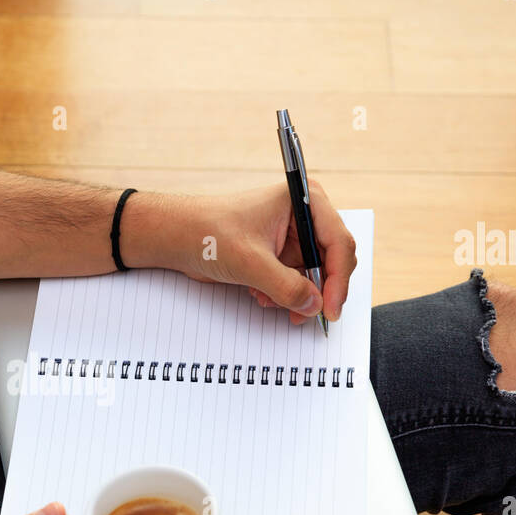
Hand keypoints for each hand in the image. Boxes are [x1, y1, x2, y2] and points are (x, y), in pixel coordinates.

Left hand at [170, 183, 356, 324]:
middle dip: (317, 290)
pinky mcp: (279, 256)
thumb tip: (314, 305)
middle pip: (331, 261)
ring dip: (294, 296)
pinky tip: (260, 295)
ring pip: (313, 277)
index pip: (338, 242)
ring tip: (268, 299)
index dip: (338, 279)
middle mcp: (303, 217)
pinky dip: (282, 295)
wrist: (177, 238)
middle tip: (305, 314)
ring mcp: (292, 238)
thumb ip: (286, 286)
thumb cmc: (208, 232)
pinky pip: (295, 283)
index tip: (331, 308)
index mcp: (304, 200)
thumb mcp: (250, 262)